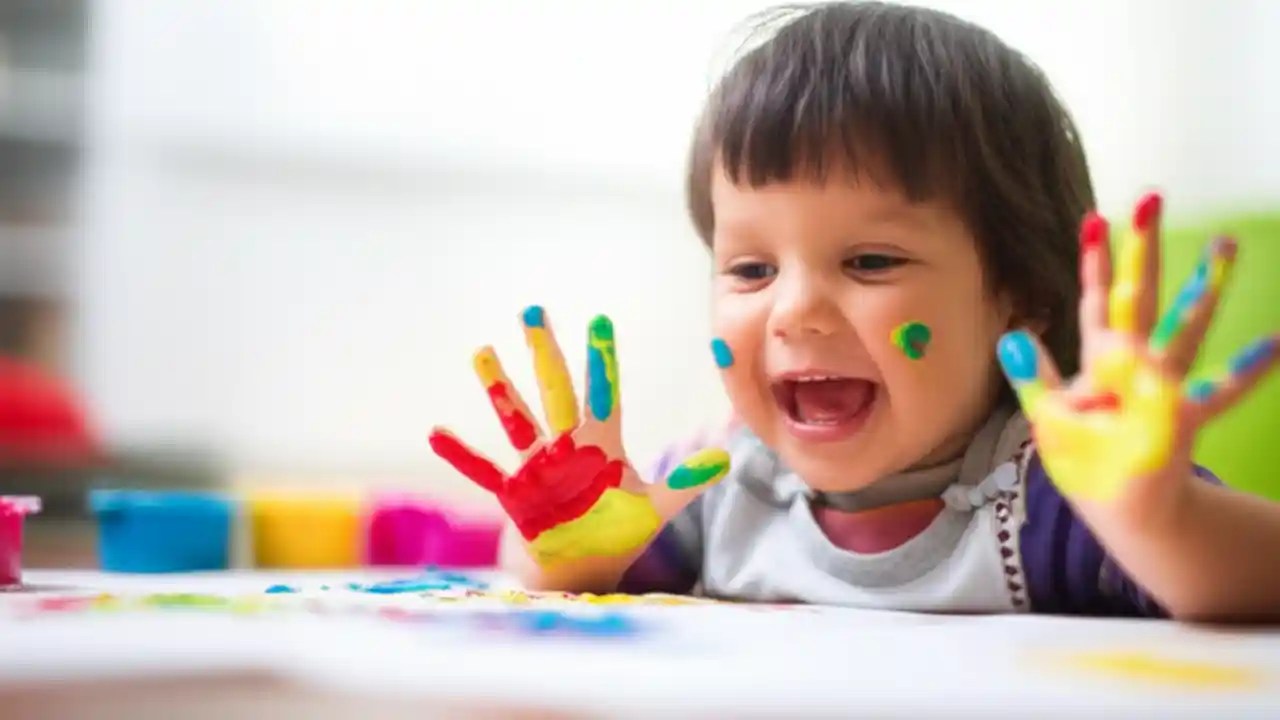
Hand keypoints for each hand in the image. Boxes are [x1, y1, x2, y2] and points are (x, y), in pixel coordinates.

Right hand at [429, 306, 729, 565]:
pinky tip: (437, 431)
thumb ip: (686, 481)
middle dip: (546, 352)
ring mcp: (538, 466)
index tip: (600, 320)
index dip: (603, 360)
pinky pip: (485, 471)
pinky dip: (463, 454)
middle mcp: (567, 445)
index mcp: (601, 443)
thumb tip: (728, 456)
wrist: (583, 567)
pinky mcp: (516, 494)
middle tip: (533, 310)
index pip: (603, 393)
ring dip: (501, 387)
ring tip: (484, 351)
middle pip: (556, 390)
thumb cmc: (616, 530)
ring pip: (518, 418)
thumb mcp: (655, 507)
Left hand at [997, 193, 1277, 513]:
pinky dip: (1247, 369)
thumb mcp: (1049, 417)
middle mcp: (1135, 365)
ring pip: (1183, 328)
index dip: (1094, 264)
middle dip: (1142, 251)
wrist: (1128, 512)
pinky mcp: (1178, 419)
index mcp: (1101, 362)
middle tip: (1150, 197)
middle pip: (1138, 296)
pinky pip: (1216, 391)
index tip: (1094, 217)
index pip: (1096, 302)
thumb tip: (1013, 334)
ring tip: (1226, 244)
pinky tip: (1276, 343)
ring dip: (1203, 287)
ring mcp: (1162, 387)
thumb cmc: (1090, 465)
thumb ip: (1033, 376)